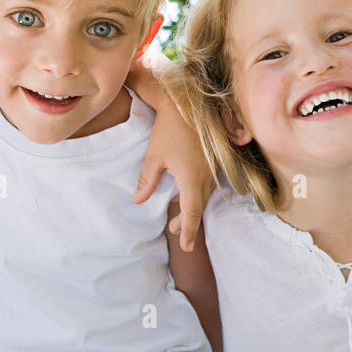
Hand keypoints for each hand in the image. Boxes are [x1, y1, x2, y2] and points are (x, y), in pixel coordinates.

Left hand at [130, 49, 213, 251]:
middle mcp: (206, 177)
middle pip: (198, 206)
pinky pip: (207, 184)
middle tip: (174, 231)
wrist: (189, 104)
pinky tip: (185, 192)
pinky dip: (197, 193)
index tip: (187, 247)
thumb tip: (137, 201)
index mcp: (191, 180)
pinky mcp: (214, 161)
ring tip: (178, 217)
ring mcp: (213, 169)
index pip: (192, 213)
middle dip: (187, 221)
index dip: (189, 231)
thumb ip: (147, 181)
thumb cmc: (169, 130)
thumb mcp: (154, 157)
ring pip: (204, 195)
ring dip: (192, 207)